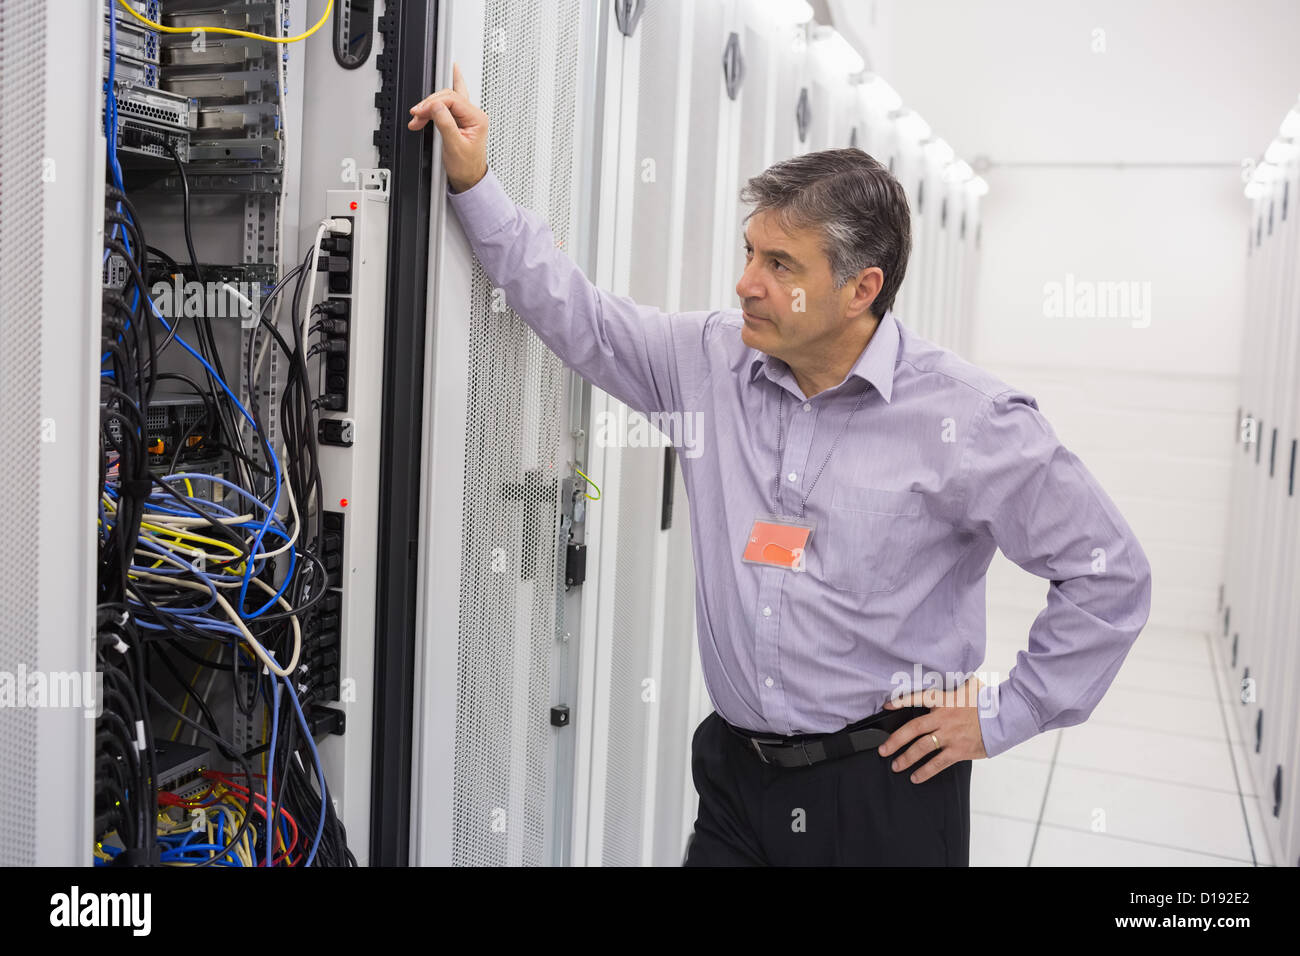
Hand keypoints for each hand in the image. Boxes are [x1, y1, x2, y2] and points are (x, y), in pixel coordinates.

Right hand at [408, 62, 488, 193]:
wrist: (468, 179)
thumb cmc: (466, 167)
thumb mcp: (454, 146)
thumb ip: (445, 123)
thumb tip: (435, 105)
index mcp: (477, 118)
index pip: (453, 99)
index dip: (433, 102)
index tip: (420, 111)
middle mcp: (473, 114)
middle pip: (448, 96)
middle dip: (429, 104)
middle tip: (417, 114)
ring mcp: (466, 116)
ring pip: (445, 99)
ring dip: (429, 107)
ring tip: (418, 118)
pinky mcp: (458, 120)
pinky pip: (444, 107)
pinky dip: (431, 111)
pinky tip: (424, 114)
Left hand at [877, 674, 988, 782]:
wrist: (1005, 718)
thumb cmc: (987, 701)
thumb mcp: (969, 685)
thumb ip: (955, 681)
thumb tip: (950, 671)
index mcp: (944, 700)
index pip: (918, 698)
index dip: (900, 701)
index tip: (886, 706)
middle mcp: (943, 718)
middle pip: (913, 729)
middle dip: (895, 741)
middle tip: (883, 749)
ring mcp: (950, 735)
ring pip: (922, 748)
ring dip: (906, 758)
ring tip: (896, 765)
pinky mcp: (958, 750)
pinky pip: (938, 763)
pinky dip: (925, 771)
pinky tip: (916, 777)